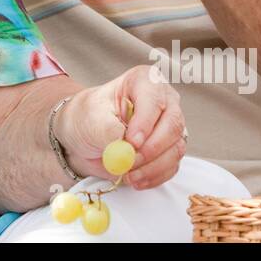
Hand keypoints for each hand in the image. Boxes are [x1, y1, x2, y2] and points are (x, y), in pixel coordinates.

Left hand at [57, 64, 185, 188]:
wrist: (85, 136)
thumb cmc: (88, 117)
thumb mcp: (91, 118)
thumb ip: (109, 131)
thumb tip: (126, 149)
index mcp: (144, 80)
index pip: (154, 100)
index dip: (145, 124)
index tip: (131, 143)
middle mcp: (164, 100)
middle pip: (172, 125)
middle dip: (150, 150)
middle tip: (128, 163)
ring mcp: (170, 125)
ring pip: (175, 148)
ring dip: (152, 167)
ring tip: (127, 175)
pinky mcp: (170, 148)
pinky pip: (172, 165)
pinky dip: (155, 176)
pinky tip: (136, 179)